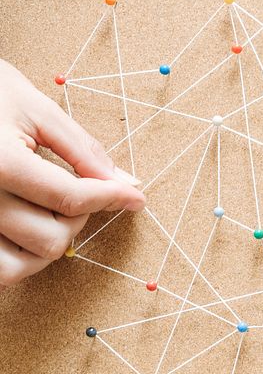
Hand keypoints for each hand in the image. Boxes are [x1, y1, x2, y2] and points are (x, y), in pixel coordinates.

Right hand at [0, 59, 144, 289]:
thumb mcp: (35, 108)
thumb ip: (82, 149)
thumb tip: (124, 182)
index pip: (72, 198)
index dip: (112, 198)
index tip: (135, 198)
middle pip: (51, 239)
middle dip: (78, 220)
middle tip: (80, 192)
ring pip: (21, 266)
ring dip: (47, 246)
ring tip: (51, 213)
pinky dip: (16, 258)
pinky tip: (27, 229)